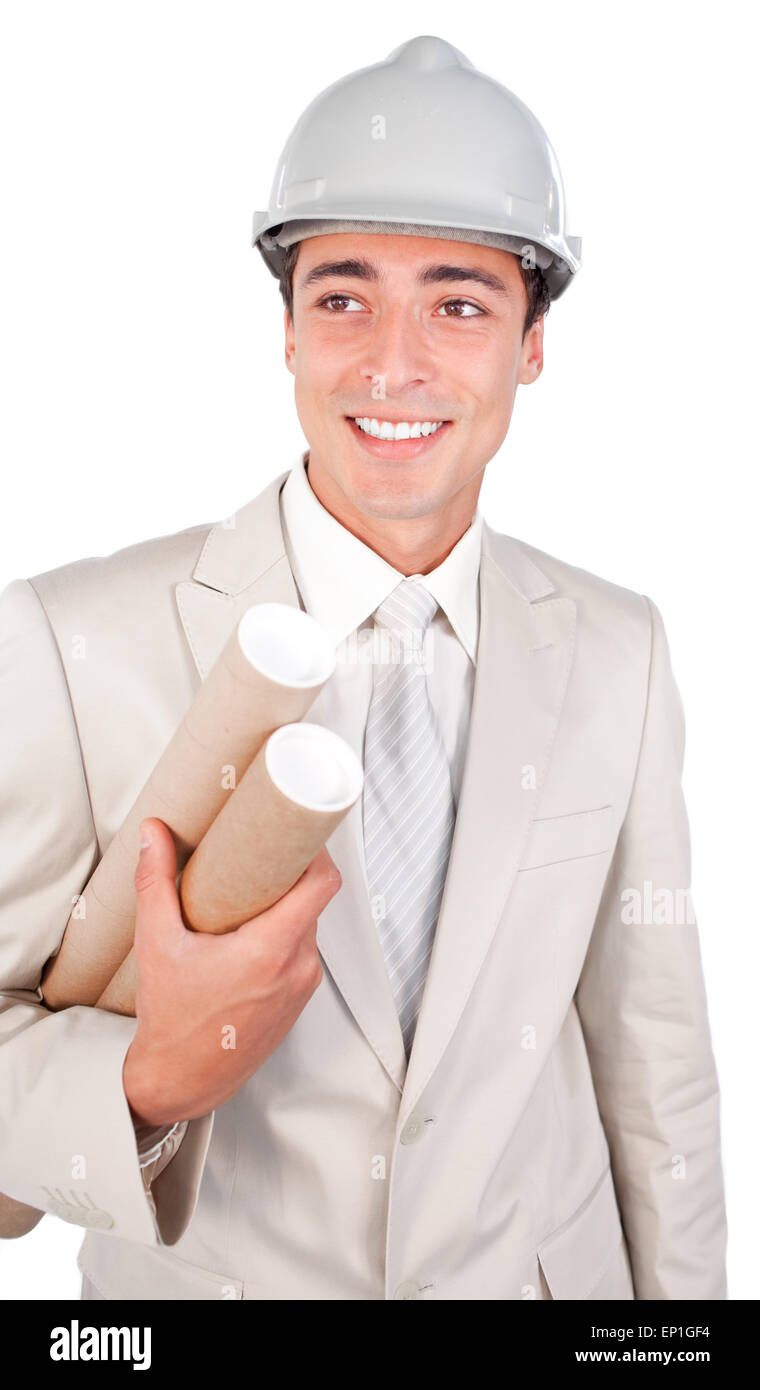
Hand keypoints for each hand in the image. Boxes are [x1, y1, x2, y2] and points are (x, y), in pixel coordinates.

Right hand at [122, 817, 341, 1125]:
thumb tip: (155, 835)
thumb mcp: (157, 944)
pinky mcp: (299, 999)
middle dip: (290, 874)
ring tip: (248, 895)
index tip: (296, 831)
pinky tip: (250, 932)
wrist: (181, 1081)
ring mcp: (303, 985)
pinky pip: (303, 951)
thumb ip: (155, 883)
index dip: (317, 850)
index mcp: (271, 950)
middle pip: (314, 899)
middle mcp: (298, 967)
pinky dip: (284, 934)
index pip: (322, 884)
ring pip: (308, 925)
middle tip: (259, 856)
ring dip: (285, 906)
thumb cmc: (172, 1022)